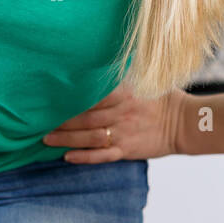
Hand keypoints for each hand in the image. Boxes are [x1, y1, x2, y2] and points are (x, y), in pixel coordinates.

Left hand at [42, 86, 188, 162]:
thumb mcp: (142, 82)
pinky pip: (102, 155)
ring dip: (65, 139)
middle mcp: (121, 113)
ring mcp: (124, 133)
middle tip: (37, 120)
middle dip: (60, 120)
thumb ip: (119, 77)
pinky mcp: (127, 150)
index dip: (69, 97)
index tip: (48, 96)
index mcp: (124, 94)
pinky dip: (84, 157)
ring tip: (44, 139)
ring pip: (89, 137)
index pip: (92, 95)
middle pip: (85, 117)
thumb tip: (94, 64)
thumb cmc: (160, 99)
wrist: (186, 123)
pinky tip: (67, 157)